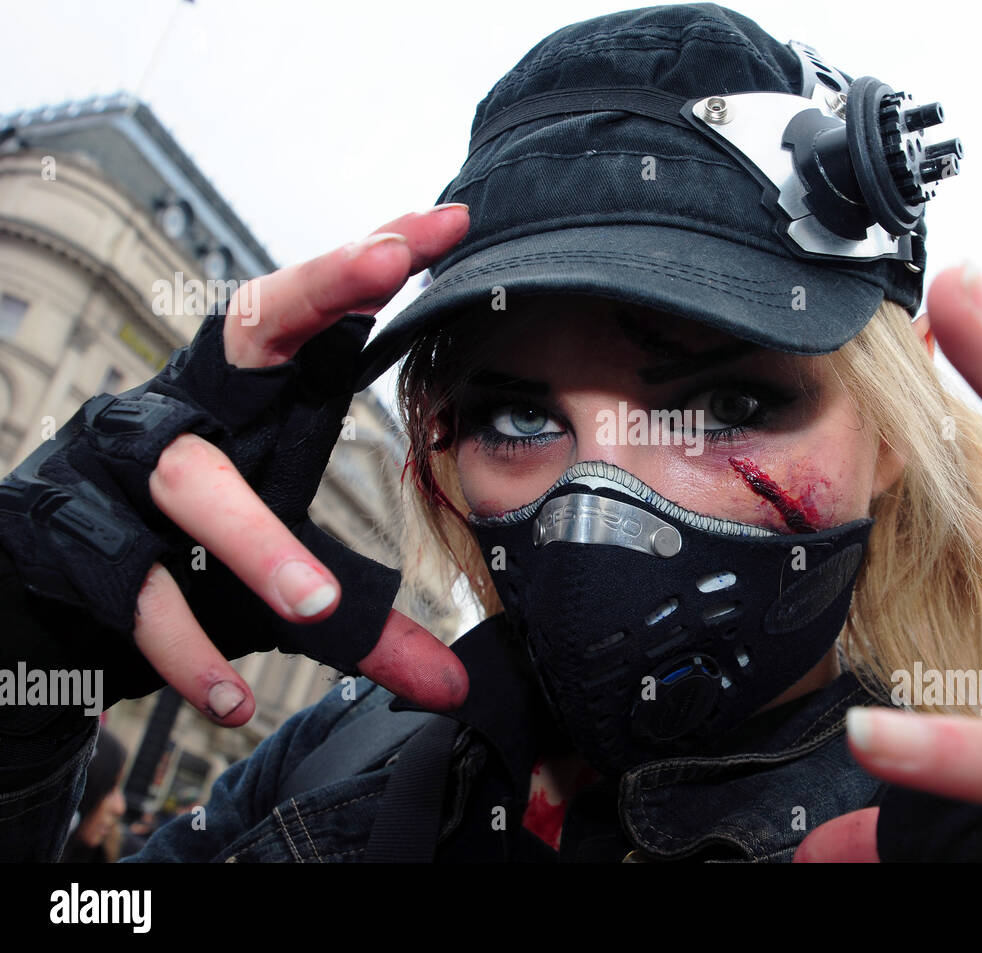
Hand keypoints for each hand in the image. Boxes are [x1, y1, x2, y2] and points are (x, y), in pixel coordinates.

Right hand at [2, 206, 471, 726]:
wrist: (43, 600)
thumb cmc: (182, 558)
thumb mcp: (275, 574)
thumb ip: (363, 627)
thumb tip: (455, 690)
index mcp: (243, 405)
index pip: (307, 318)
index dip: (367, 267)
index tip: (445, 225)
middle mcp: (184, 412)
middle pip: (245, 325)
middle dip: (317, 288)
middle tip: (385, 260)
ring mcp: (118, 467)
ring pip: (194, 479)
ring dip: (257, 541)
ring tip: (314, 606)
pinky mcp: (68, 534)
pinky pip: (135, 586)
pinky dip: (188, 646)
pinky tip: (230, 698)